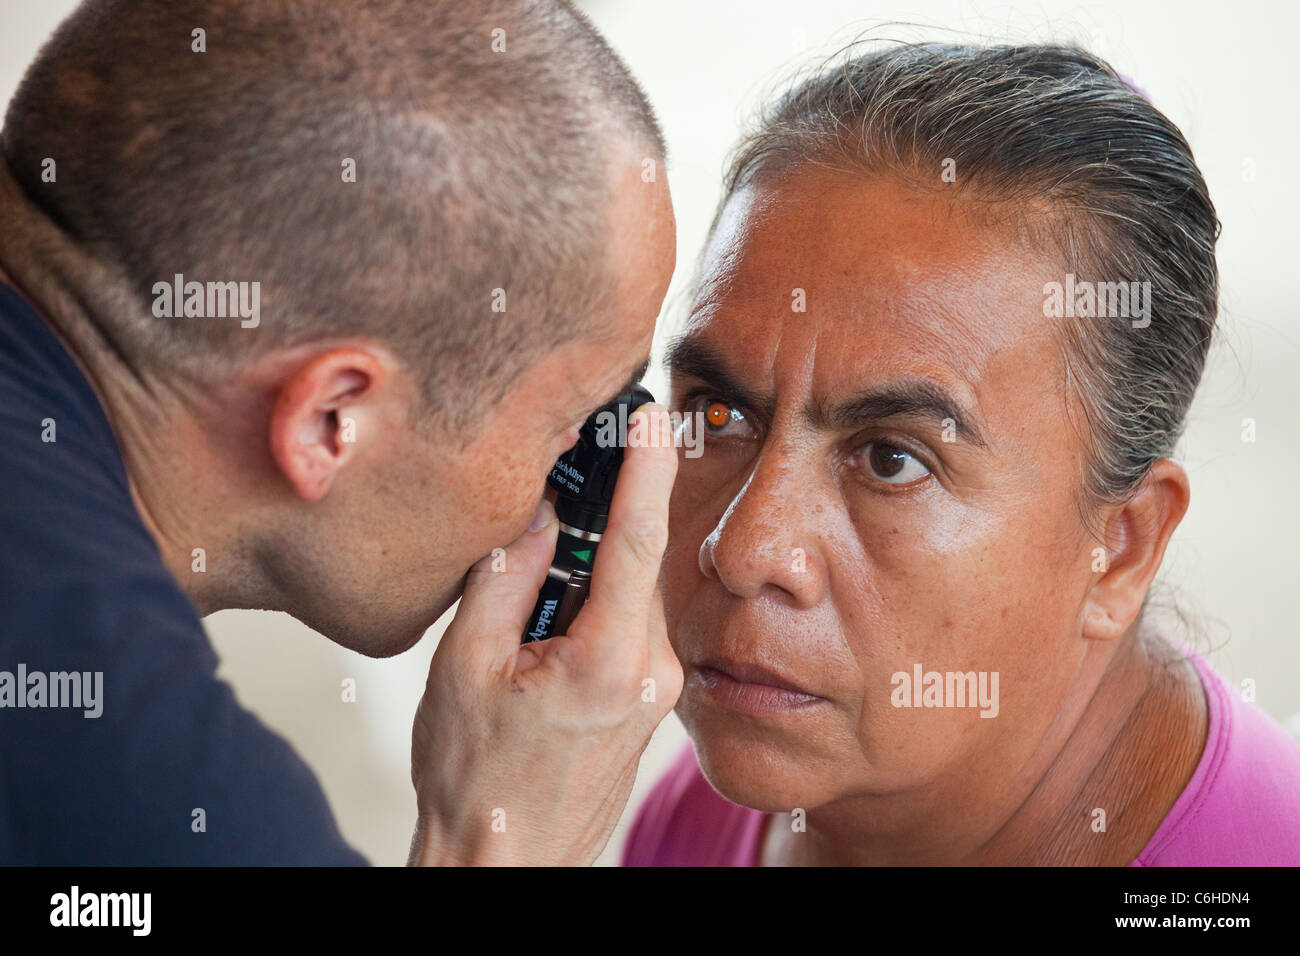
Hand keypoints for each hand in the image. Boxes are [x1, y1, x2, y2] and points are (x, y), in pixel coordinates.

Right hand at [408, 404, 680, 864]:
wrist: (505, 861)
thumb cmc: (476, 782)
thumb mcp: (465, 667)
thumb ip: (507, 578)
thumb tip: (540, 515)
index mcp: (609, 660)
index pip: (638, 539)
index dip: (648, 466)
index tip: (656, 411)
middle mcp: (649, 673)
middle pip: (635, 561)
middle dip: (605, 512)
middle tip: (571, 469)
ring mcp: (654, 690)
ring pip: (629, 593)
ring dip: (592, 566)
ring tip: (534, 583)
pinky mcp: (646, 700)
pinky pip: (628, 625)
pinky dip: (596, 601)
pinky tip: (550, 617)